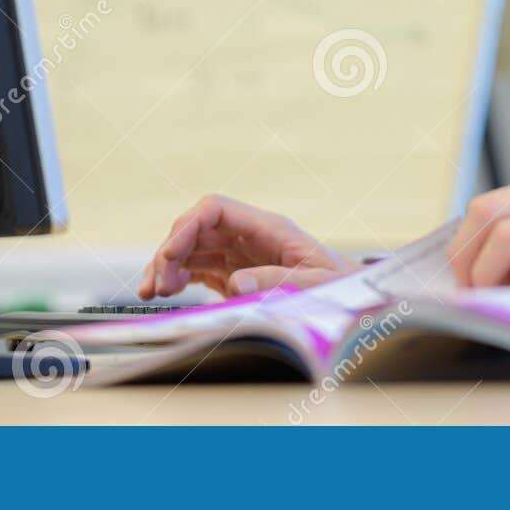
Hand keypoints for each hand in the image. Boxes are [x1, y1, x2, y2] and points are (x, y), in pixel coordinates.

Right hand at [137, 194, 360, 298]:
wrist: (357, 300)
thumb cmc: (341, 289)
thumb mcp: (318, 285)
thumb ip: (279, 281)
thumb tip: (236, 281)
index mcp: (270, 228)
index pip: (216, 210)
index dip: (186, 226)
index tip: (168, 257)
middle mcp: (252, 236)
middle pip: (197, 227)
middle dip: (170, 250)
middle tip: (157, 286)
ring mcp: (243, 254)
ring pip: (193, 247)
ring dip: (168, 265)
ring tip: (152, 292)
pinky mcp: (238, 274)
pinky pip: (200, 267)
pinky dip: (179, 276)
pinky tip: (166, 291)